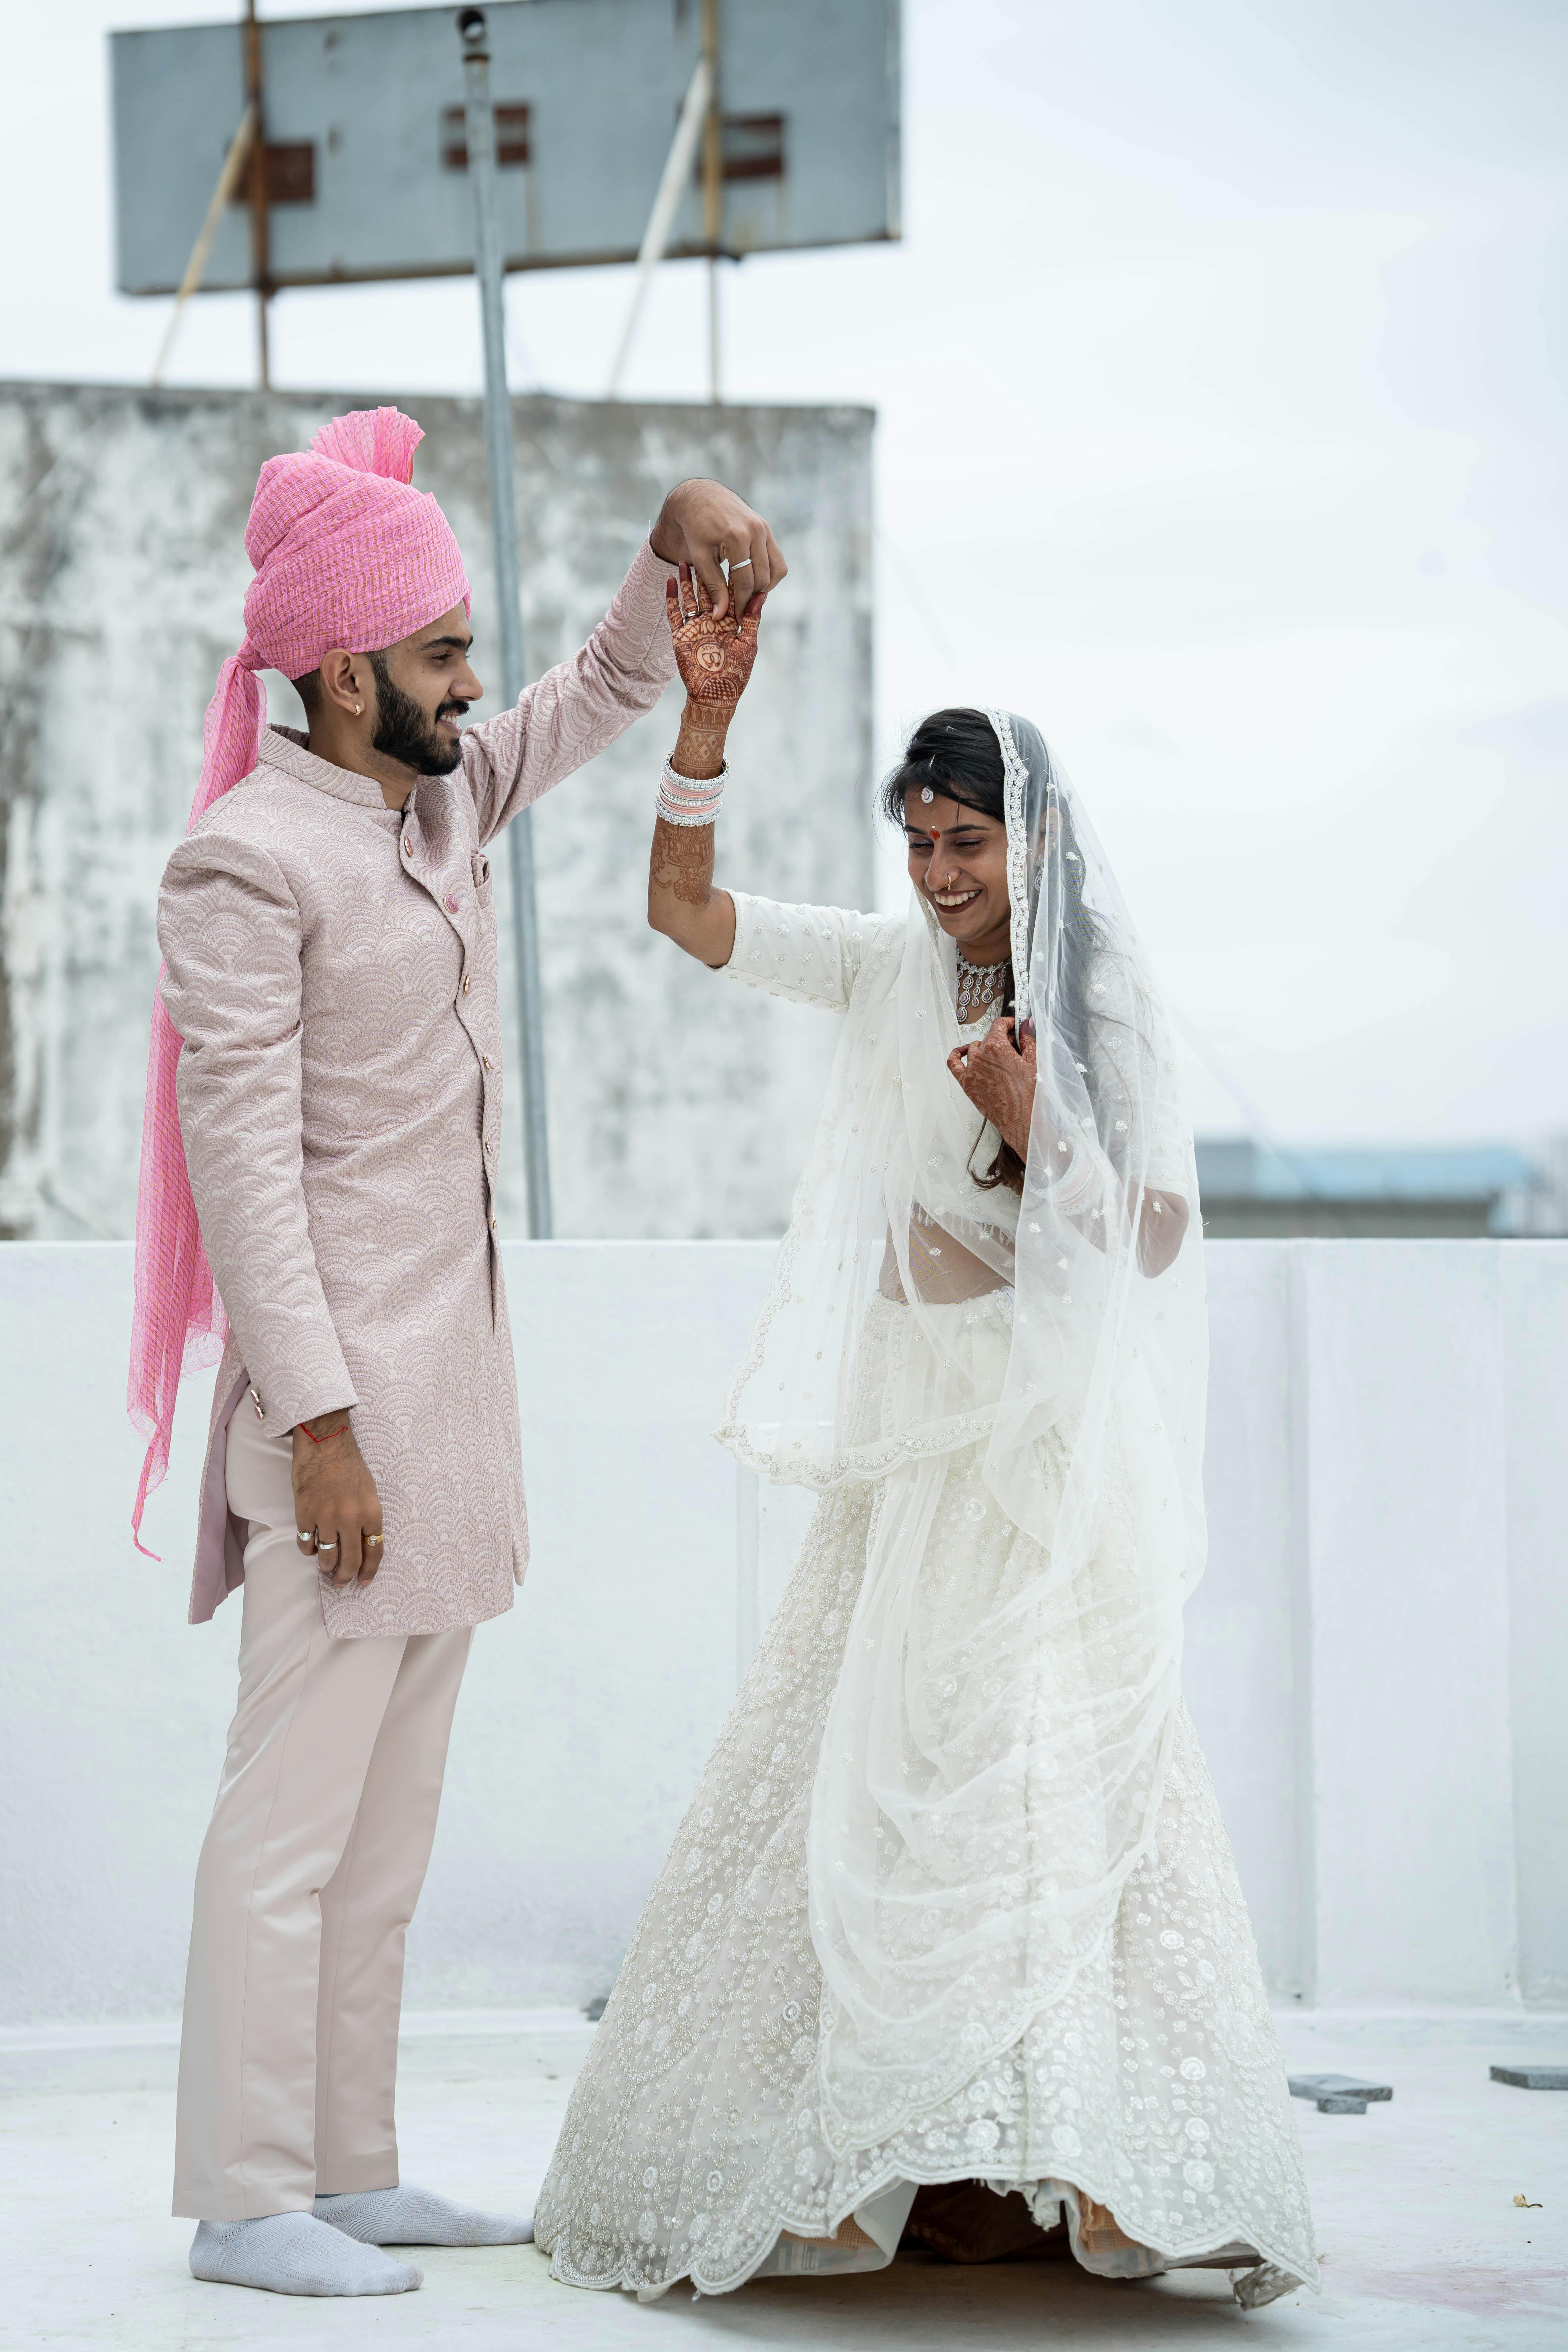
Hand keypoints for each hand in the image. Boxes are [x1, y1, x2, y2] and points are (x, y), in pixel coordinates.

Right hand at [291, 1411, 384, 1586]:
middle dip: (345, 1576)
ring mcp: (326, 1517)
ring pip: (327, 1556)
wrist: (325, 1443)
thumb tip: (361, 1543)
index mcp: (371, 1512)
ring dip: (326, 1566)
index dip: (369, 1570)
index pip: (374, 1551)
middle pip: (350, 1560)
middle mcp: (351, 1518)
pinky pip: (306, 1544)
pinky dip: (308, 1549)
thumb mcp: (368, 1491)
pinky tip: (310, 1546)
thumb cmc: (348, 1464)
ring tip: (325, 1567)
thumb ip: (365, 1517)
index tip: (363, 1581)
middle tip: (340, 1583)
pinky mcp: (305, 1514)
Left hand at [650, 477, 784, 617]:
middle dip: (752, 598)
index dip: (741, 604)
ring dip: (764, 587)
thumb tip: (721, 615)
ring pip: (777, 570)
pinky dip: (769, 574)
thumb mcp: (699, 557)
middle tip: (741, 610)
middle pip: (763, 579)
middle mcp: (756, 531)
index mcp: (737, 537)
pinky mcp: (767, 528)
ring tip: (747, 595)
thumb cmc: (695, 528)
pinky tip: (753, 579)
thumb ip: (712, 586)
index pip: (745, 581)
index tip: (735, 619)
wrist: (700, 497)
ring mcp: (765, 528)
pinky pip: (777, 559)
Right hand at [667, 566, 762, 712]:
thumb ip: (751, 619)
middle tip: (704, 551)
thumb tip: (761, 593)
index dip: (730, 576)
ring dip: (687, 581)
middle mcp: (712, 622)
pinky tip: (669, 581)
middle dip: (706, 573)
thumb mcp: (748, 645)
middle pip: (708, 592)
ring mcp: (695, 628)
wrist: (714, 697)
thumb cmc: (736, 675)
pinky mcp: (680, 636)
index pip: (730, 594)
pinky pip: (674, 614)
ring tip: (684, 561)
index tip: (730, 555)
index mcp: (730, 622)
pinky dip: (671, 598)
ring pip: (690, 599)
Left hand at [947, 1017, 1036, 1161]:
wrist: (1021, 1119)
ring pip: (974, 1048)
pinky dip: (957, 1054)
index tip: (1013, 1026)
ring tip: (997, 1057)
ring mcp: (971, 1070)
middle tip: (1013, 1049)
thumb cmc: (1029, 1093)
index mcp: (997, 1047)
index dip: (1008, 1023)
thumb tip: (1025, 1024)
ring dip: (985, 1048)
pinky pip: (954, 1063)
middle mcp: (980, 1055)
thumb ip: (1027, 1039)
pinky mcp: (966, 1083)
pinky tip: (963, 1051)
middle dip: (1000, 1039)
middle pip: (988, 1037)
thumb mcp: (1034, 1061)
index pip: (999, 1025)